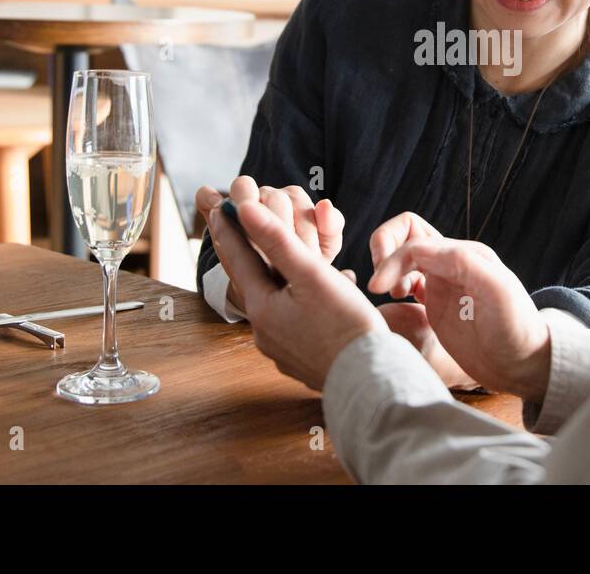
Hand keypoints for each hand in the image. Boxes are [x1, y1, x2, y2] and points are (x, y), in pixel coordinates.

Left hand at [204, 177, 377, 389]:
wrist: (370, 381)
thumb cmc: (346, 325)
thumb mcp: (312, 274)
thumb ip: (277, 239)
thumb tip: (244, 209)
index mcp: (261, 308)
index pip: (236, 260)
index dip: (229, 230)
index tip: (218, 208)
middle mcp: (264, 332)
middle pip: (251, 283)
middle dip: (248, 254)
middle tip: (240, 229)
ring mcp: (281, 349)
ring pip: (272, 304)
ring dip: (274, 280)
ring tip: (279, 262)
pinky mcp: (300, 359)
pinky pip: (290, 323)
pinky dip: (293, 303)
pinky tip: (308, 298)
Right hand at [368, 212, 550, 400]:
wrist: (524, 365)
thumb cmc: (516, 329)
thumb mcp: (497, 290)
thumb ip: (462, 262)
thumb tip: (418, 250)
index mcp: (465, 254)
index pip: (415, 240)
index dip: (393, 260)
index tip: (380, 289)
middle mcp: (451, 264)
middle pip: (405, 236)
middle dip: (384, 252)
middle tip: (379, 285)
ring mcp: (442, 284)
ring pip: (403, 257)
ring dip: (387, 267)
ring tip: (388, 293)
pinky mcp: (435, 305)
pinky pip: (405, 283)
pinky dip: (392, 285)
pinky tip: (395, 302)